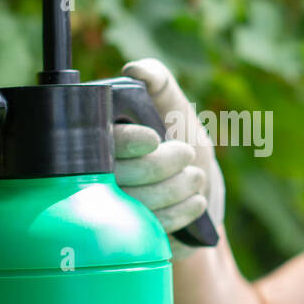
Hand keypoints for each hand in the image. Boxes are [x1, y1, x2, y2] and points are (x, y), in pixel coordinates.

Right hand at [113, 58, 225, 260]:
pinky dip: (180, 213)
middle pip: (122, 173)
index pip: (104, 141)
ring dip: (176, 188)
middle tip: (189, 156)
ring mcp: (113, 209)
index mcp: (105, 140)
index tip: (153, 138)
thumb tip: (134, 68)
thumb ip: (161, 85)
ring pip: (137, 202)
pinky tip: (196, 202)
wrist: (202, 195)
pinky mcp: (130, 235)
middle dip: (162, 164)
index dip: (128, 140)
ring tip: (196, 179)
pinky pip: (150, 228)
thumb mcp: (179, 111)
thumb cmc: (186, 143)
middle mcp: (101, 174)